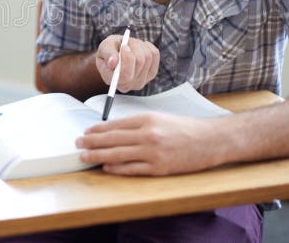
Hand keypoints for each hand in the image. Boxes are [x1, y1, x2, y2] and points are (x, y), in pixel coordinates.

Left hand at [75, 112, 220, 175]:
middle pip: (113, 139)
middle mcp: (148, 134)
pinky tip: (106, 167)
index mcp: (148, 119)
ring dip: (98, 155)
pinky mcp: (159, 168)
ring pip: (118, 154)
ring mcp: (153, 152)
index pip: (116, 125)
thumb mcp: (160, 118)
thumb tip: (115, 131)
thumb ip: (139, 124)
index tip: (86, 133)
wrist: (211, 140)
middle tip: (77, 144)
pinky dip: (117, 168)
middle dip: (92, 142)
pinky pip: (132, 169)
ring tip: (84, 156)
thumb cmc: (185, 128)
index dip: (98, 130)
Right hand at [95, 34, 159, 91]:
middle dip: (133, 46)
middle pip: (139, 62)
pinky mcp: (151, 74)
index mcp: (113, 80)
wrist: (116, 54)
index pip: (125, 75)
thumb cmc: (109, 51)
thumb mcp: (104, 47)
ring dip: (139, 45)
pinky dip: (147, 46)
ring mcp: (141, 81)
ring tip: (130, 45)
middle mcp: (127, 85)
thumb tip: (113, 62)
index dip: (127, 59)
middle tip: (125, 43)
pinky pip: (155, 54)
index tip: (124, 47)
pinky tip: (139, 48)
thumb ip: (107, 54)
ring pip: (147, 56)